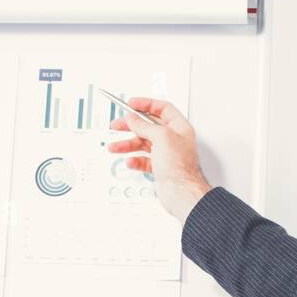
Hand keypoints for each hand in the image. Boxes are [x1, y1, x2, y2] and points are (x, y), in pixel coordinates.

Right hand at [107, 97, 211, 221]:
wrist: (182, 192)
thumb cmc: (180, 167)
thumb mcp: (161, 137)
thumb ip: (144, 125)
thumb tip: (133, 118)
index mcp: (179, 127)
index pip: (162, 108)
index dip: (146, 104)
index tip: (132, 104)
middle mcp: (173, 139)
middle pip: (148, 126)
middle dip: (131, 125)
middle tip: (117, 124)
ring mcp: (166, 154)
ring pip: (143, 144)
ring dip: (127, 145)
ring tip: (114, 146)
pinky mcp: (160, 168)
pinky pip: (143, 160)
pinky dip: (135, 160)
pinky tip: (130, 162)